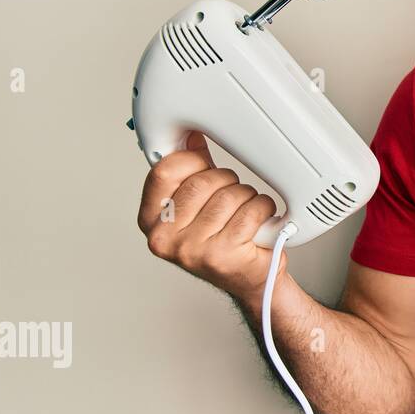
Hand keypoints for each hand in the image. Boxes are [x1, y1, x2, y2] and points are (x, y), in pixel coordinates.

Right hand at [136, 130, 287, 300]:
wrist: (251, 279)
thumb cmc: (224, 240)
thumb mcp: (199, 204)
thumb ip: (191, 171)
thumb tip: (192, 134)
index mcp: (151, 220)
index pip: (165, 170)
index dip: (193, 160)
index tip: (206, 167)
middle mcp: (165, 238)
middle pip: (203, 181)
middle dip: (228, 181)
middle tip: (233, 197)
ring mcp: (191, 250)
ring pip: (230, 195)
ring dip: (248, 197)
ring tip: (246, 213)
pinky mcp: (222, 256)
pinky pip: (250, 211)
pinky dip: (263, 210)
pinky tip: (259, 223)